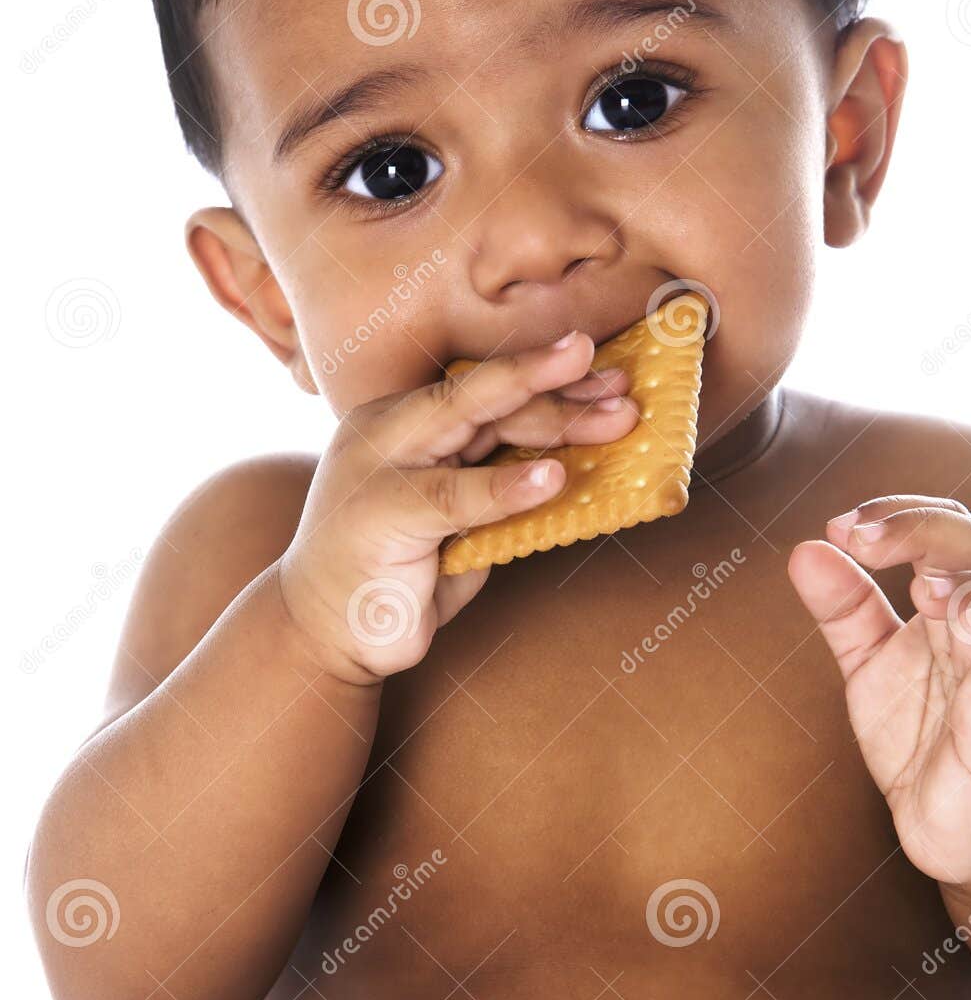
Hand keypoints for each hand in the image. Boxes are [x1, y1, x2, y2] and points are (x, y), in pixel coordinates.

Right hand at [277, 331, 637, 684]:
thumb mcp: (457, 517)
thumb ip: (496, 483)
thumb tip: (577, 461)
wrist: (323, 630)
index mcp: (405, 420)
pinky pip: (455, 493)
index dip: (546, 378)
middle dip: (553, 380)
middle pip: (481, 393)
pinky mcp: (381, 510)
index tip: (604, 369)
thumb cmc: (399, 569)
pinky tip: (555, 477)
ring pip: (470, 422)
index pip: (483, 390)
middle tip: (619, 377)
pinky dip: (507, 486)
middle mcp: (389, 429)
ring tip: (612, 417)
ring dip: (550, 420)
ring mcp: (380, 464)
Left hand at [788, 496, 970, 891]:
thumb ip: (844, 610)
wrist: (956, 831)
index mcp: (954, 607)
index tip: (841, 526)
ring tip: (926, 583)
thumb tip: (806, 549)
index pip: (948, 530)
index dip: (901, 514)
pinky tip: (969, 630)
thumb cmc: (922, 737)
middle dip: (927, 530)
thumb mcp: (869, 666)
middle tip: (864, 538)